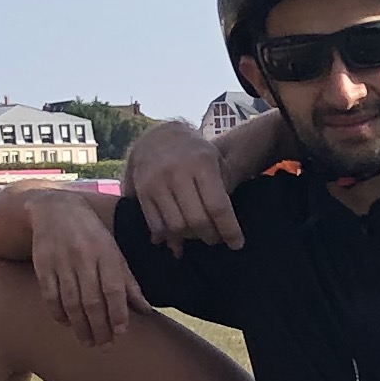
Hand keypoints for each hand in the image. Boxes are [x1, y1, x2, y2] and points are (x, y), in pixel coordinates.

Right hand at [5, 189, 139, 341]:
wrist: (55, 209)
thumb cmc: (91, 234)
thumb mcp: (114, 251)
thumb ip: (128, 281)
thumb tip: (145, 310)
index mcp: (106, 253)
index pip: (113, 288)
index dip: (117, 313)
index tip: (121, 333)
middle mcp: (84, 257)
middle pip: (92, 300)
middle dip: (99, 327)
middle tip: (104, 346)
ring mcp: (61, 261)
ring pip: (71, 302)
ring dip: (80, 326)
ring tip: (88, 342)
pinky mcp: (42, 265)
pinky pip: (50, 296)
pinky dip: (58, 313)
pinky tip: (66, 324)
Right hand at [125, 119, 247, 251]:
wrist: (159, 137)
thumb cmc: (196, 154)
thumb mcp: (217, 162)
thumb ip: (224, 190)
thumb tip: (224, 228)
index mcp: (202, 163)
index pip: (218, 206)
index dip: (229, 230)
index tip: (237, 244)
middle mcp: (177, 172)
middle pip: (197, 220)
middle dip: (210, 236)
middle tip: (216, 238)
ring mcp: (157, 182)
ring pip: (176, 226)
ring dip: (190, 238)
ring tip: (199, 234)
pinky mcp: (142, 192)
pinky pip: (157, 225)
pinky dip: (169, 236)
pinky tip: (178, 236)